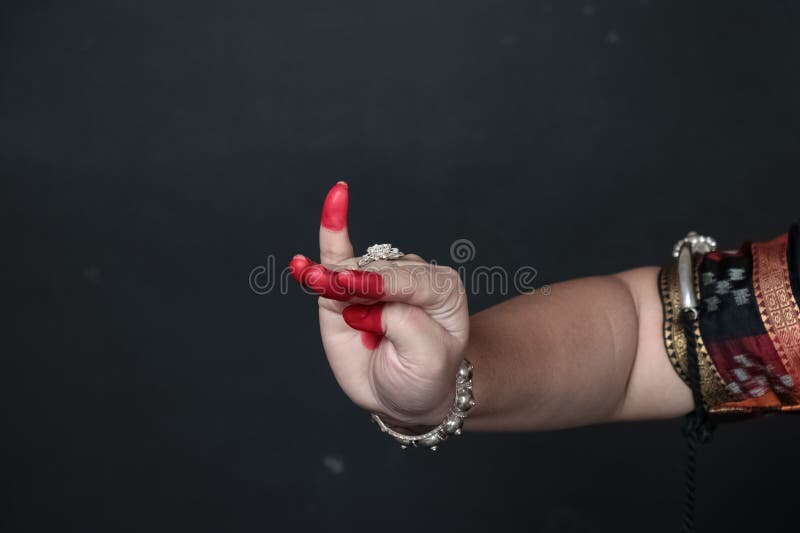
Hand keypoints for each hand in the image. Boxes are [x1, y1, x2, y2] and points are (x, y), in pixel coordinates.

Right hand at [288, 182, 469, 426]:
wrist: (403, 392)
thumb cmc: (423, 375)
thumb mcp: (429, 360)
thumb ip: (405, 327)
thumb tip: (365, 307)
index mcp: (440, 288)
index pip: (409, 280)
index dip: (381, 285)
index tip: (355, 291)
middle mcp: (409, 275)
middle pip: (378, 273)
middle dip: (356, 286)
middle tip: (343, 306)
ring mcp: (377, 278)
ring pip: (352, 269)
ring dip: (331, 274)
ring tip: (311, 276)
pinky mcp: (348, 284)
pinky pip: (339, 251)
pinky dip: (333, 230)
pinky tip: (333, 203)